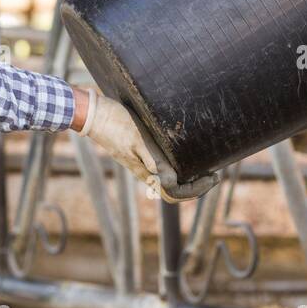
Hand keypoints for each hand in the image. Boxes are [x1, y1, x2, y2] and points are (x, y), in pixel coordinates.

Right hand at [75, 87, 220, 201]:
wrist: (93, 114)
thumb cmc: (116, 123)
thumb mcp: (137, 140)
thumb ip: (153, 161)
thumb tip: (172, 180)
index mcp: (146, 172)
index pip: (175, 193)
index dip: (197, 190)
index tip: (213, 177)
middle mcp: (144, 172)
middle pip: (173, 192)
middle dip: (195, 188)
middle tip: (213, 175)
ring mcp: (139, 163)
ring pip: (167, 181)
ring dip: (187, 178)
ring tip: (202, 166)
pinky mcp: (136, 153)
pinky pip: (160, 169)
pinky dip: (176, 167)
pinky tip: (182, 154)